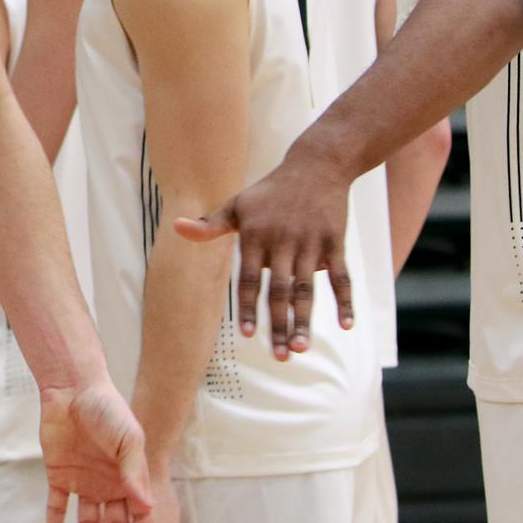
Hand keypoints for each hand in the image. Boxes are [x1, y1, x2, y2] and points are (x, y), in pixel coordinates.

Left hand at [38, 377, 151, 522]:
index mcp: (130, 480)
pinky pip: (57, 509)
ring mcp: (84, 484)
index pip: (138, 519)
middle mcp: (109, 487)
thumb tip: (145, 507)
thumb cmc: (108, 410)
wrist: (73, 389)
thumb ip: (134, 472)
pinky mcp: (59, 478)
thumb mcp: (129, 439)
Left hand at [175, 144, 355, 359]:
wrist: (316, 166)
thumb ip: (210, 224)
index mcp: (256, 236)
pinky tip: (346, 326)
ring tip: (302, 348)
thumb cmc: (269, 191)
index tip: (249, 334)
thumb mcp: (237, 204)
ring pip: (308, 290)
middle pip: (280, 291)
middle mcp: (284, 242)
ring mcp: (311, 244)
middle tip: (282, 356)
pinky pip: (341, 278)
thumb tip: (176, 228)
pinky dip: (345, 302)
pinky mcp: (335, 243)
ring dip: (306, 320)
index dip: (250, 307)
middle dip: (280, 325)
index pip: (250, 279)